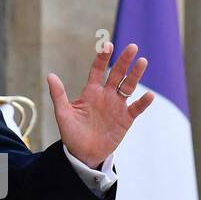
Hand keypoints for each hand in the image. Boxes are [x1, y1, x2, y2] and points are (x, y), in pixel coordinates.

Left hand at [46, 42, 152, 168]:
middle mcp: (106, 95)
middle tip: (132, 47)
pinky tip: (149, 95)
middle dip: (124, 61)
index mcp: (91, 91)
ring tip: (142, 62)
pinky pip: (136, 108)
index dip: (103, 57)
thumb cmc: (72, 133)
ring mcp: (117, 106)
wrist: (82, 154)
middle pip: (117, 74)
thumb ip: (58, 95)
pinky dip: (143, 102)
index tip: (107, 45)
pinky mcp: (125, 119)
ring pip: (128, 86)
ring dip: (135, 75)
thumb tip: (50, 76)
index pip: (98, 70)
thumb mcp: (63, 114)